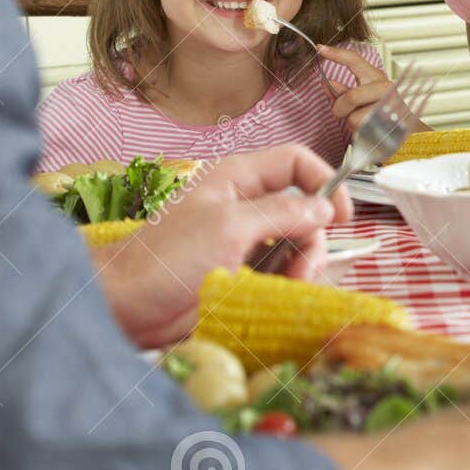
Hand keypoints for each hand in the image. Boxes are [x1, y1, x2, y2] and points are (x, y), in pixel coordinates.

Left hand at [92, 145, 351, 348]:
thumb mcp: (229, 227)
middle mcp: (245, 204)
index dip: (325, 181)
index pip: (296, 162)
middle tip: (304, 271)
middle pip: (304, 210)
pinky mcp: (241, 273)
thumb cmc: (167, 259)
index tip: (343, 215)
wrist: (126, 306)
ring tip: (287, 289)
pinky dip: (287, 284)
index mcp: (238, 179)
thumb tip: (324, 210)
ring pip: (296, 245)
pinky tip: (276, 297)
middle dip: (312, 241)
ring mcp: (244, 240)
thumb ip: (282, 214)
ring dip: (301, 267)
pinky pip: (280, 271)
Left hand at [317, 45, 396, 133]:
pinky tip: (370, 129)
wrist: (405, 131)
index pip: (355, 60)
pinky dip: (361, 133)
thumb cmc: (381, 114)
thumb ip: (343, 92)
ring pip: (355, 118)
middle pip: (351, 97)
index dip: (336, 54)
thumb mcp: (361, 99)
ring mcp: (389, 105)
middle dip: (340, 108)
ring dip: (353, 123)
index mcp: (375, 77)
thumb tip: (327, 83)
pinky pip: (364, 130)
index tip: (320, 49)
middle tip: (342, 112)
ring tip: (364, 122)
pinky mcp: (390, 123)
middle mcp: (384, 87)